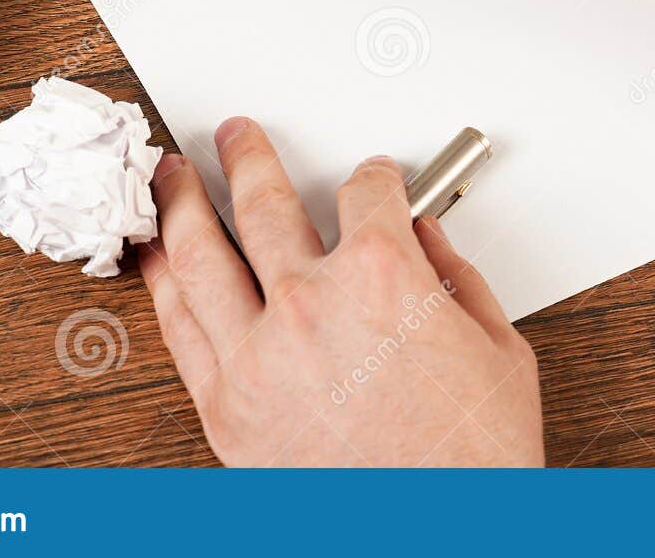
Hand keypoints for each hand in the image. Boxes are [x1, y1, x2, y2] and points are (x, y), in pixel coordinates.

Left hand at [140, 118, 543, 466]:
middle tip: (236, 136)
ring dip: (182, 202)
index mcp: (386, 276)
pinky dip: (163, 283)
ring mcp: (260, 354)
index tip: (372, 179)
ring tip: (171, 175)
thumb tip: (426, 241)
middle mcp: (312, 303)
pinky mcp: (226, 407)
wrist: (437, 535)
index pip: (366, 191)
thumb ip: (456, 278)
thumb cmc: (470, 461)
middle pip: (264, 201)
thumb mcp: (497, 347)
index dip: (374, 177)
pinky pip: (180, 327)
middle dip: (249, 157)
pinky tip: (157, 257)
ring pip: (201, 254)